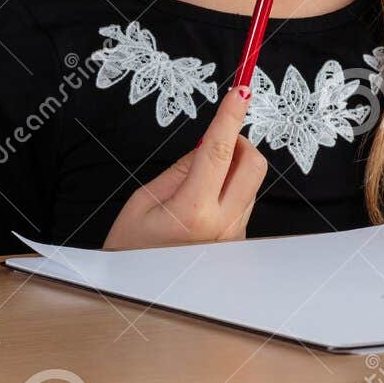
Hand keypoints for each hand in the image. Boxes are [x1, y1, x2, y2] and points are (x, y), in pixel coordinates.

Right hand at [103, 84, 268, 249]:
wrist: (137, 291)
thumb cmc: (131, 248)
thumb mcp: (143, 200)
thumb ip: (181, 168)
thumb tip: (209, 143)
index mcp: (192, 211)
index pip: (219, 152)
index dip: (230, 117)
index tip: (242, 91)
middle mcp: (222, 225)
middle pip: (252, 164)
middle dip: (239, 142)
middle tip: (216, 141)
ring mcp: (235, 237)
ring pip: (250, 183)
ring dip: (233, 168)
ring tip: (197, 184)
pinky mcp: (240, 244)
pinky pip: (244, 202)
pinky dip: (229, 190)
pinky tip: (202, 204)